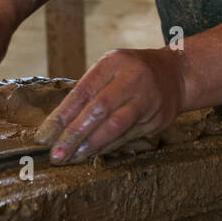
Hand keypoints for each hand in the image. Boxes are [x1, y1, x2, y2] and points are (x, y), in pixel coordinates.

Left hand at [35, 47, 184, 163]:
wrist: (177, 74)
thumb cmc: (133, 71)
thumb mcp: (110, 68)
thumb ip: (88, 90)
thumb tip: (57, 123)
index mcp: (114, 62)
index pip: (83, 91)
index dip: (62, 116)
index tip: (44, 135)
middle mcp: (133, 79)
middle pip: (99, 110)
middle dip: (74, 135)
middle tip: (56, 154)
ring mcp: (148, 99)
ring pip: (115, 126)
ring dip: (91, 145)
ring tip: (72, 157)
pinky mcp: (157, 119)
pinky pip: (128, 136)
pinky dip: (108, 147)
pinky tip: (93, 153)